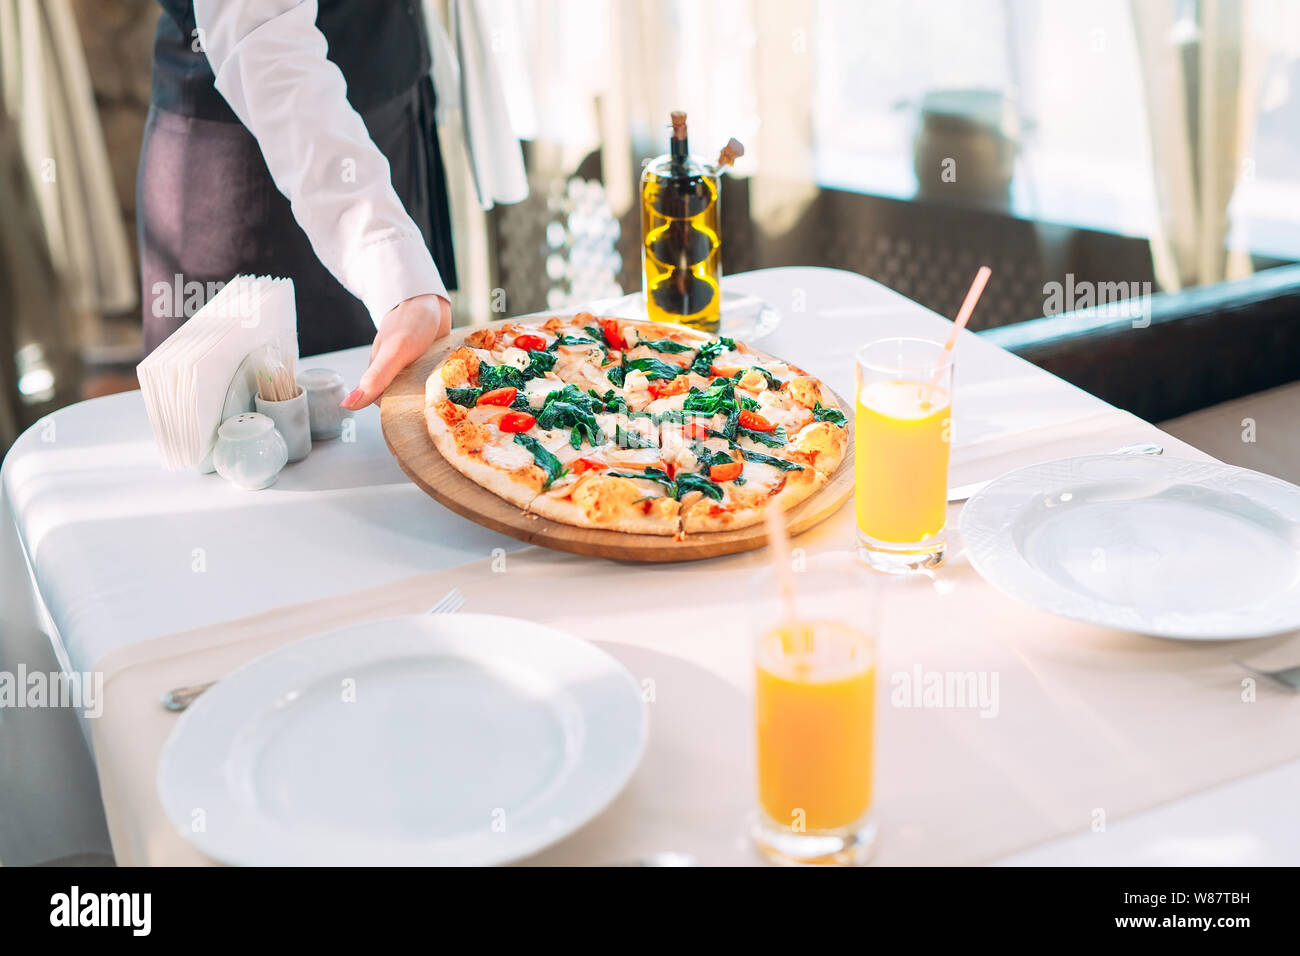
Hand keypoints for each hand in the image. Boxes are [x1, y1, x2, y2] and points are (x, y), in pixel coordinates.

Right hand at [341, 293, 450, 409]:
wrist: (429, 298)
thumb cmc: (410, 322)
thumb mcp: (393, 353)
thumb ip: (375, 379)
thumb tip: (347, 405)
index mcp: (381, 375)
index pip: (389, 407)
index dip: (402, 414)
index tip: (420, 420)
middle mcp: (397, 374)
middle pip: (407, 401)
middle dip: (421, 407)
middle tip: (442, 414)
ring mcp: (414, 370)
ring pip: (422, 393)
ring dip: (435, 397)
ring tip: (453, 404)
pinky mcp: (429, 365)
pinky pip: (435, 382)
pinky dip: (444, 386)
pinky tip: (456, 390)